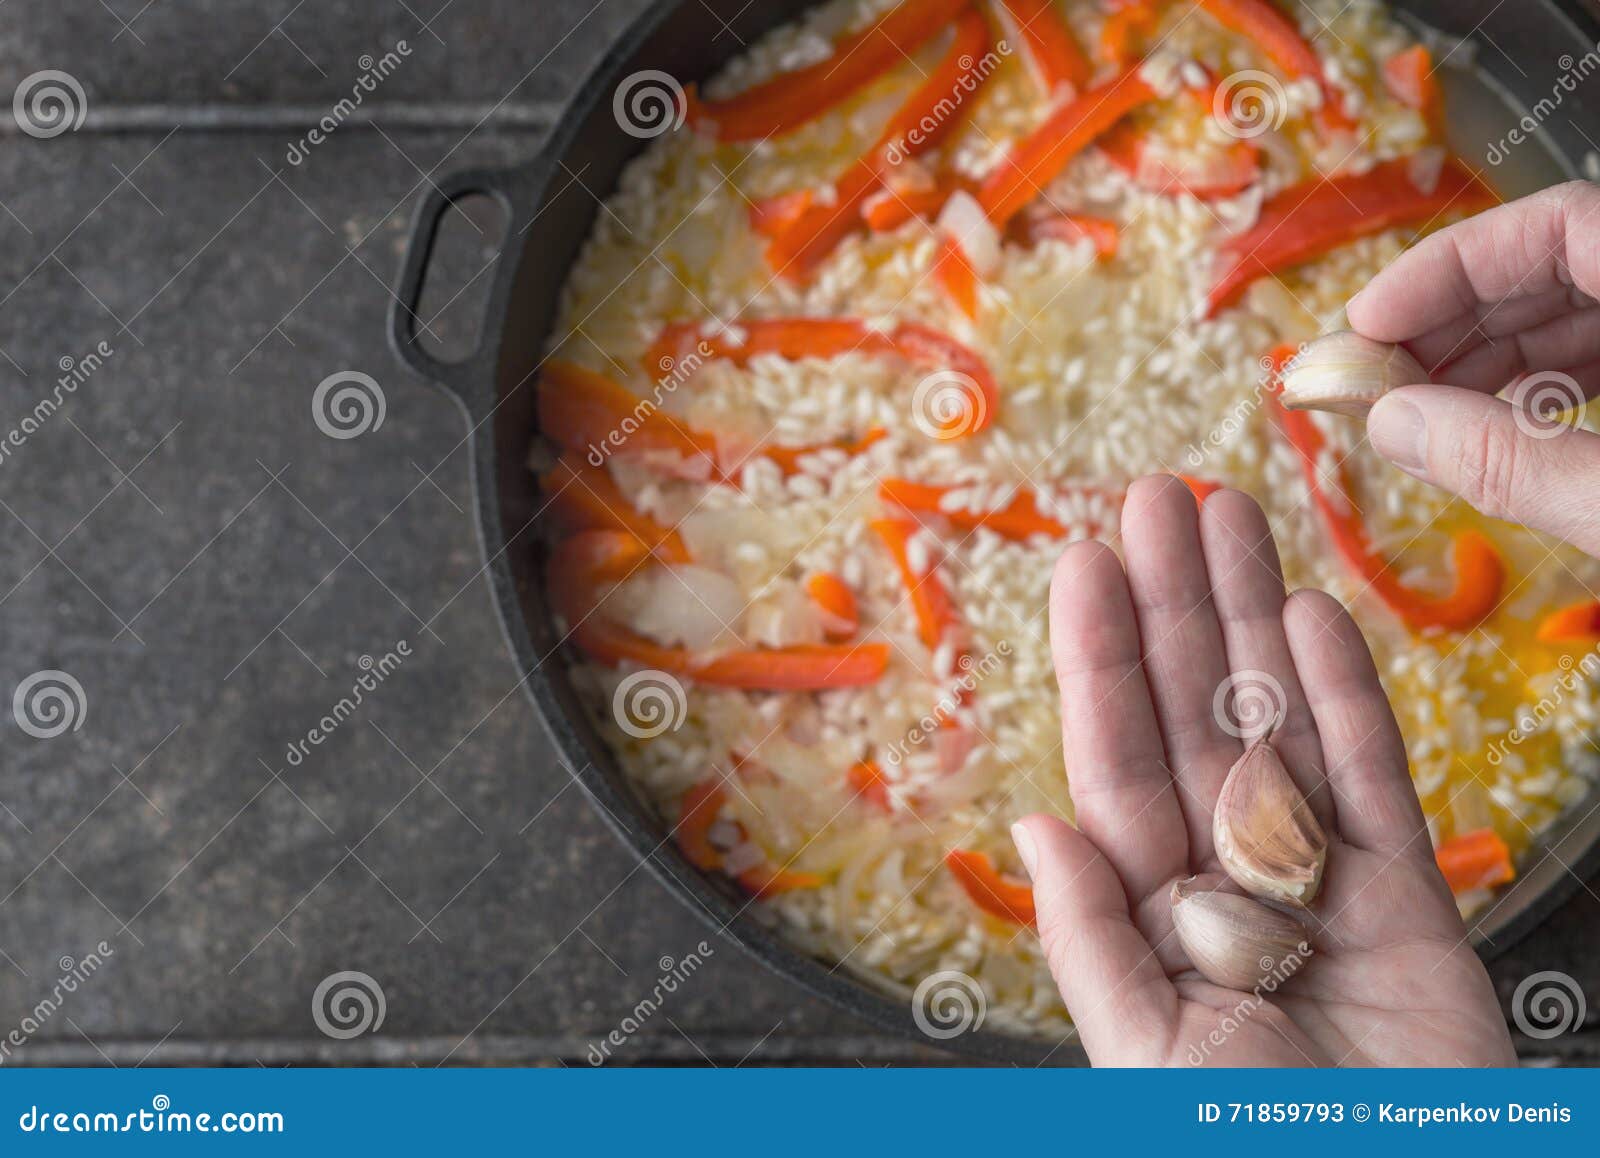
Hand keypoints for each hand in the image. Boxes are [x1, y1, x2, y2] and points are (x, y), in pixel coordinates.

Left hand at [1014, 476, 1514, 1066]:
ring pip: (1279, 720)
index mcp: (1148, 910)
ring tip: (1232, 513)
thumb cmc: (1252, 1149)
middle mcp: (1223, 876)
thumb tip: (1037, 825)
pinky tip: (1314, 615)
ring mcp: (1316, 878)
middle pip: (1192, 715)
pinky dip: (1347, 696)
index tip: (1084, 564)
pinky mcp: (1405, 897)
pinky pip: (1374, 777)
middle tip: (1159, 497)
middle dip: (1176, 605)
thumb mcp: (1145, 1055)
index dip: (1101, 659)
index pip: (1114, 760)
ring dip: (1254, 616)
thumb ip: (1090, 940)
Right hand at [1348, 180, 1599, 552]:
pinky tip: (1487, 429)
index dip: (1449, 267)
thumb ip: (1516, 461)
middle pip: (1558, 268)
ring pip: (1581, 315)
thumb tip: (1390, 425)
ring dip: (1486, 362)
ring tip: (1409, 413)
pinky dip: (1543, 391)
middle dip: (1454, 323)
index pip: (1558, 224)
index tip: (1364, 325)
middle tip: (1366, 380)